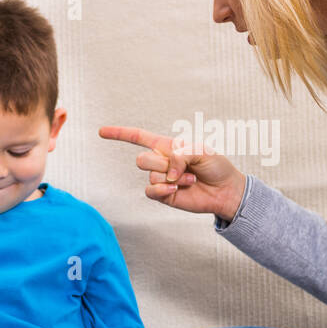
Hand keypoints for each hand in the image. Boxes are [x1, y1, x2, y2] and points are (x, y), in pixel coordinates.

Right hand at [98, 125, 246, 221]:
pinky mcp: (163, 196)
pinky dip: (163, 190)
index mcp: (167, 146)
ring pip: (150, 176)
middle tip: (184, 168)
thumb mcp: (202, 151)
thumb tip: (167, 173)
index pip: (138, 137)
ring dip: (173, 178)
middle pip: (142, 160)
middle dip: (162, 164)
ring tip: (190, 179)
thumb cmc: (215, 166)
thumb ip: (181, 155)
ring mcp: (161, 179)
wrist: (225, 190)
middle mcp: (161, 162)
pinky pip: (151, 191)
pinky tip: (177, 190)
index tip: (101, 132)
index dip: (119, 134)